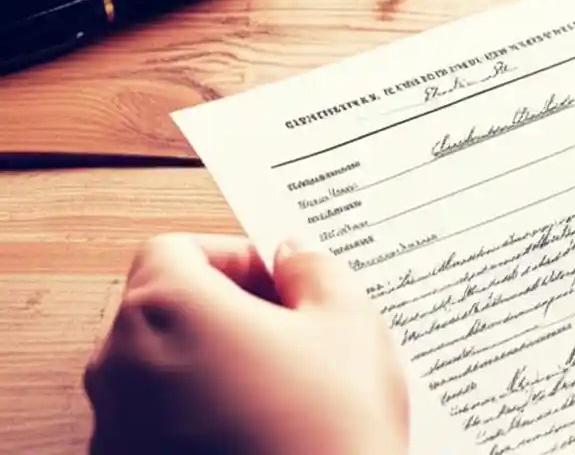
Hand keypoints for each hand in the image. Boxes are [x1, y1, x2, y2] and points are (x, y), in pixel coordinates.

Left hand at [84, 234, 407, 454]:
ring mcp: (118, 425)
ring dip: (209, 363)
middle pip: (161, 306)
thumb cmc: (331, 431)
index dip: (232, 257)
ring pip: (158, 367)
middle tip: (289, 333)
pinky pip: (157, 421)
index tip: (278, 284)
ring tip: (280, 389)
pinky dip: (197, 415)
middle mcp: (121, 363)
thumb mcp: (351, 324)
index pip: (175, 249)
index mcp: (169, 308)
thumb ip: (315, 270)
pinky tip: (259, 431)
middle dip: (222, 310)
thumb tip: (293, 258)